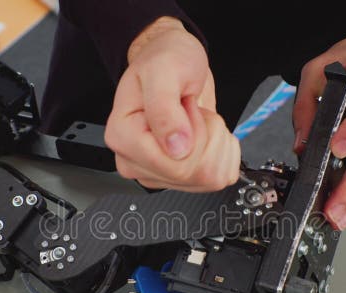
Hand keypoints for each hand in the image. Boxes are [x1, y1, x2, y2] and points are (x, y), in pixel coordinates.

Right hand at [105, 17, 239, 191]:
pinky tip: (205, 131)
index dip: (193, 135)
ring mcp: (158, 172)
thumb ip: (165, 108)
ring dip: (215, 142)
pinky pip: (218, 178)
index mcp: (123, 138)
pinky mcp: (180, 176)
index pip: (173, 166)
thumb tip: (176, 148)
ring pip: (208, 179)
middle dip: (207, 136)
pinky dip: (222, 151)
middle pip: (192, 175)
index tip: (184, 108)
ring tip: (197, 118)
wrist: (175, 60)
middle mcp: (137, 161)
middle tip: (191, 110)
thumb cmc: (164, 60)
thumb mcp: (164, 72)